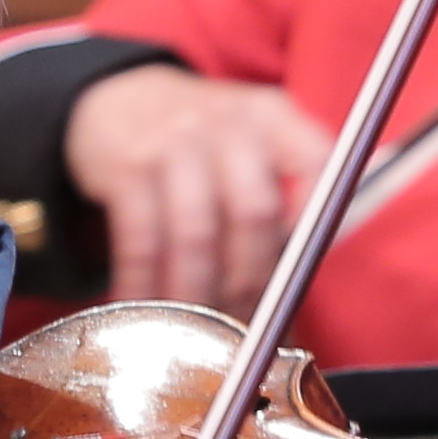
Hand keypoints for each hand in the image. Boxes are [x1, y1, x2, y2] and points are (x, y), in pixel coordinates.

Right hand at [60, 65, 330, 310]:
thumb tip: (298, 307)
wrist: (119, 100)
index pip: (318, 162)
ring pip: (197, 234)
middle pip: (254, 212)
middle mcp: (230, 123)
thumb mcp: (250, 146)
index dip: (317, 222)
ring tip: (200, 338)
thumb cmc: (203, 146)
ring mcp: (176, 141)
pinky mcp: (127, 166)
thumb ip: (285, 204)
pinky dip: (145, 287)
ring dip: (199, 297)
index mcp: (275, 118)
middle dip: (253, 285)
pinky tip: (146, 314)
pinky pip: (142, 241)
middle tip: (248, 336)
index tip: (303, 277)